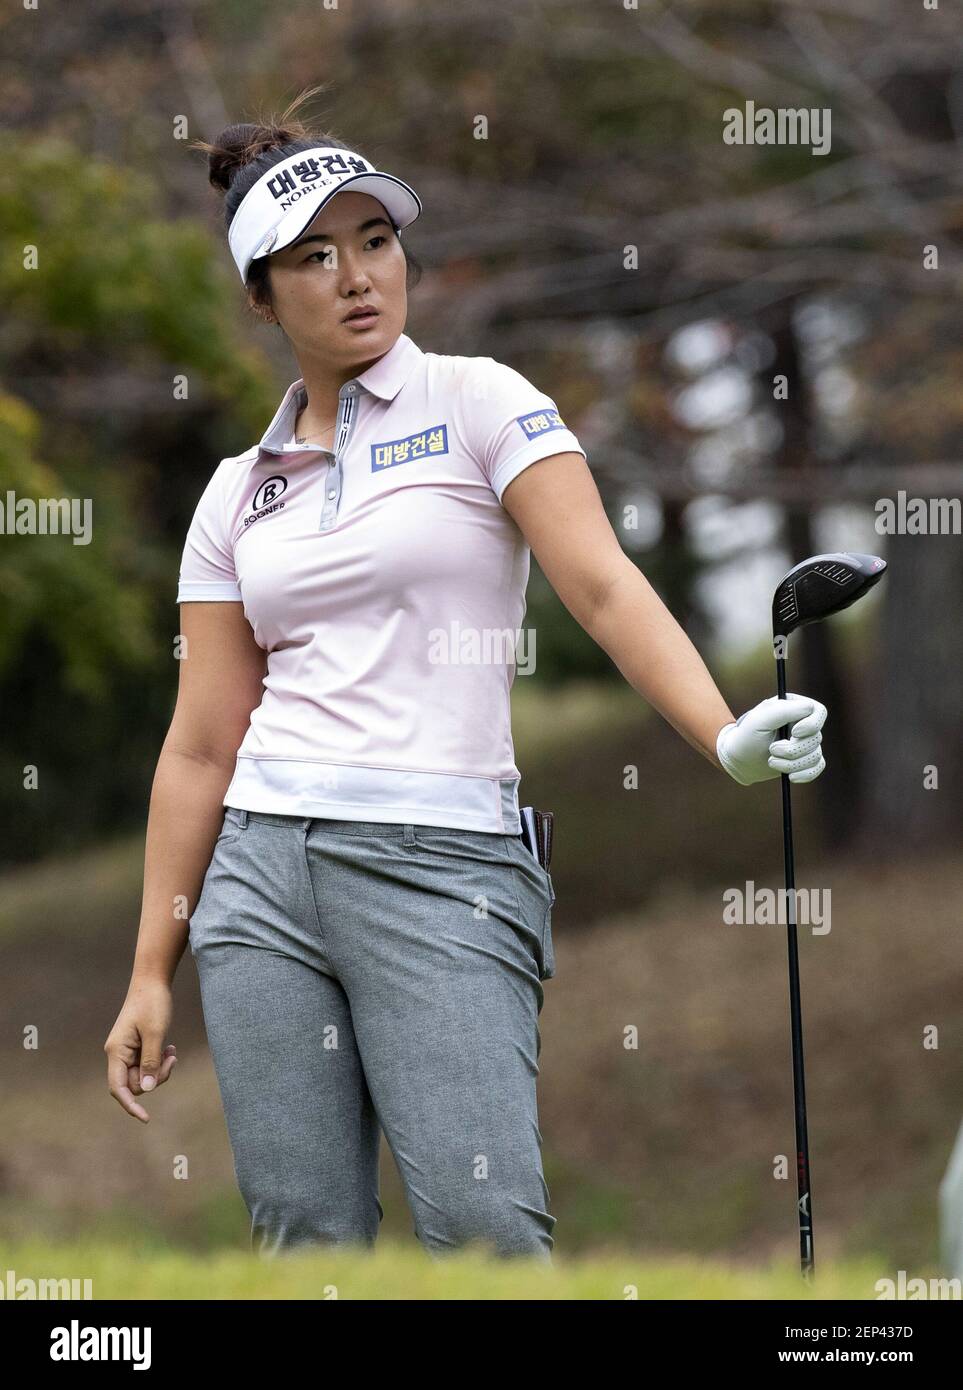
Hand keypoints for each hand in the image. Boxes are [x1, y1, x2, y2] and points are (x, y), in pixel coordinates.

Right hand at [104, 978, 176, 1122]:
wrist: (152, 981)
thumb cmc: (153, 1003)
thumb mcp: (155, 1033)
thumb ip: (151, 1062)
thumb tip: (148, 1090)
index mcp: (116, 1051)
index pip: (118, 1088)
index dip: (130, 1105)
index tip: (146, 1118)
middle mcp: (118, 1054)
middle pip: (135, 1084)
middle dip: (156, 1078)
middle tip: (172, 1059)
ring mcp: (127, 1052)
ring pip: (144, 1076)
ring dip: (160, 1069)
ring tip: (173, 1052)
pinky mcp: (136, 1048)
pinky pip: (148, 1065)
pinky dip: (160, 1062)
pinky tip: (170, 1049)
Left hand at [716, 694, 826, 786]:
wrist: (739, 759)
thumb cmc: (747, 736)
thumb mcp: (760, 720)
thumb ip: (783, 710)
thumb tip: (809, 708)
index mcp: (794, 706)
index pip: (819, 711)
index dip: (811, 724)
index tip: (794, 733)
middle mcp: (803, 722)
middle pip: (816, 737)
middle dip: (793, 749)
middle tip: (772, 750)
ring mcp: (806, 742)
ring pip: (815, 755)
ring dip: (792, 763)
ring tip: (771, 761)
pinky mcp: (806, 759)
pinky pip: (817, 767)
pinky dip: (805, 774)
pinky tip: (790, 777)